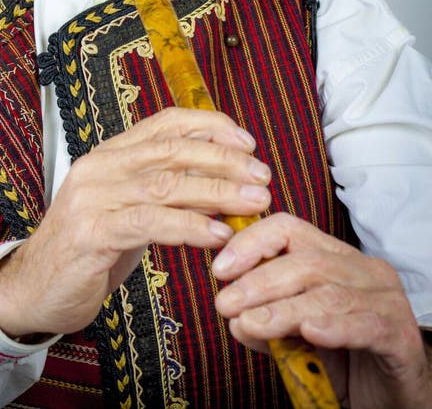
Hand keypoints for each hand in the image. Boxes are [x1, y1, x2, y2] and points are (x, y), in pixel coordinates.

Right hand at [0, 106, 269, 338]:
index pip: (165, 123)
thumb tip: (222, 185)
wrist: (31, 290)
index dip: (209, 126)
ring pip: (166, 184)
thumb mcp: (130, 212)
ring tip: (254, 202)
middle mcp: (100, 167)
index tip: (247, 143)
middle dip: (224, 160)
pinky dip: (190, 226)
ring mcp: (93, 198)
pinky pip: (151, 223)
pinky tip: (219, 235)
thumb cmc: (88, 250)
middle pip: (172, 150)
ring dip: (217, 192)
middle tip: (262, 176)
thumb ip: (166, 194)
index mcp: (110, 154)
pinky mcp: (91, 233)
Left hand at [212, 213, 431, 407]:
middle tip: (225, 304)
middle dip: (259, 282)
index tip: (220, 269)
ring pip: (327, 294)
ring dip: (283, 310)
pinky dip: (334, 328)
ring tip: (250, 324)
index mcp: (336, 258)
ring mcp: (385, 300)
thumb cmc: (346, 358)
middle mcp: (363, 270)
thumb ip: (269, 321)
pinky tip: (309, 332)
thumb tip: (233, 316)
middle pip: (305, 262)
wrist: (395, 396)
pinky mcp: (400, 335)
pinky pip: (364, 324)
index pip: (289, 229)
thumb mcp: (298, 336)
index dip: (252, 243)